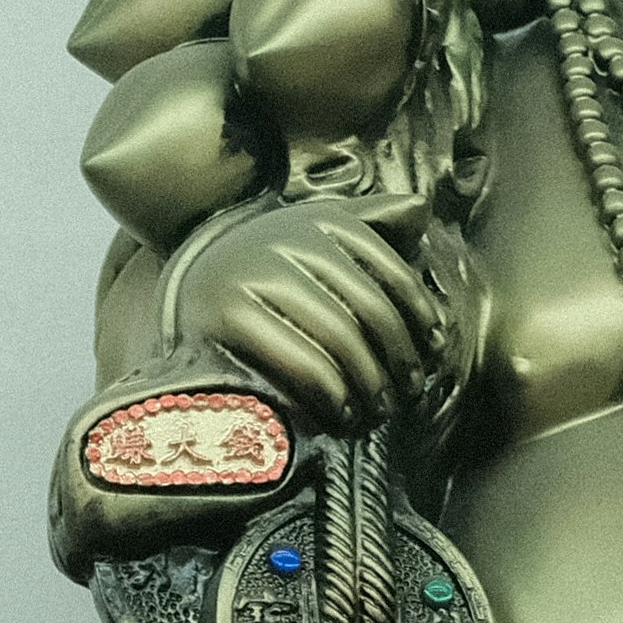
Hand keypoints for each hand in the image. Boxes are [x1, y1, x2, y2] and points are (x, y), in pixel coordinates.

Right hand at [163, 202, 437, 437]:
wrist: (189, 291)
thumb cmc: (271, 271)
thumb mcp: (316, 237)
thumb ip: (369, 223)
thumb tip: (423, 210)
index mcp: (321, 221)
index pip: (390, 270)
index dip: (419, 315)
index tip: (433, 353)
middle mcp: (290, 239)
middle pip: (370, 307)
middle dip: (399, 356)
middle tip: (408, 393)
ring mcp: (257, 274)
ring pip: (341, 336)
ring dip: (369, 382)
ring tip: (378, 410)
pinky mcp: (231, 314)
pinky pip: (301, 361)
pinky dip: (332, 392)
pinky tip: (343, 412)